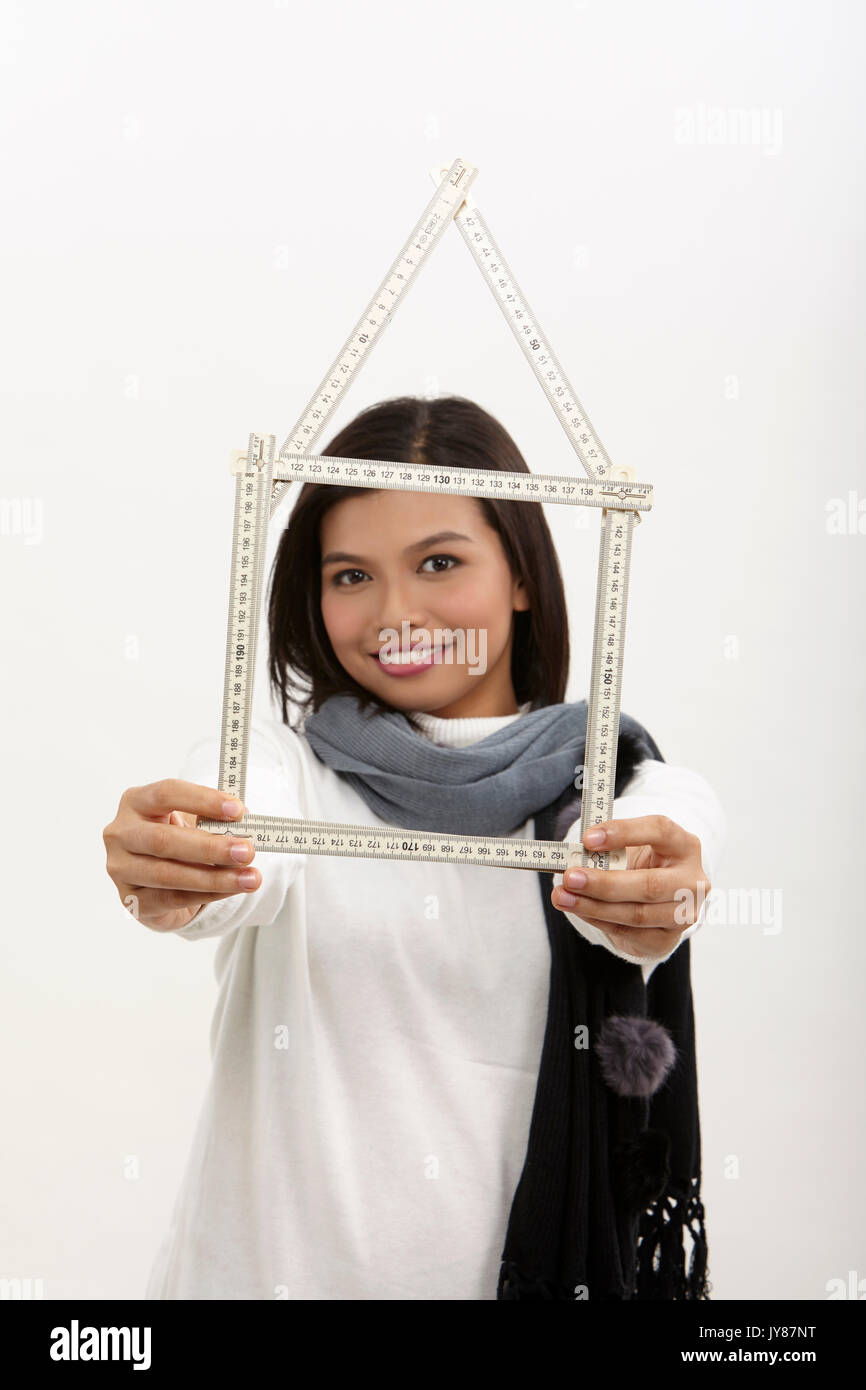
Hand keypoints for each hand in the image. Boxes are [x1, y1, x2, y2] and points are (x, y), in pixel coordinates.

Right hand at [103, 780, 262, 932]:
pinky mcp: (130, 900)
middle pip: (163, 839)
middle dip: (210, 847)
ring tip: (250, 878)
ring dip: (214, 877)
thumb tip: (246, 825)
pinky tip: (232, 889)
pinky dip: (207, 895)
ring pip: (167, 874)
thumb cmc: (178, 838)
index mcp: (135, 801)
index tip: (238, 810)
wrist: (158, 879)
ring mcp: (120, 868)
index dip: (202, 800)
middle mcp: (120, 833)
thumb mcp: (193, 821)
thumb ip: (214, 820)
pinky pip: (172, 898)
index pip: (166, 793)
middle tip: (247, 851)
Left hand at [551, 814, 710, 960]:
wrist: (659, 901)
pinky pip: (629, 933)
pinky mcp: (669, 939)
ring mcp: (685, 913)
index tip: (588, 838)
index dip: (624, 832)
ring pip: (638, 914)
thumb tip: (572, 857)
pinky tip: (579, 910)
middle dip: (604, 882)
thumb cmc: (642, 866)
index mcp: (685, 845)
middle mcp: (693, 881)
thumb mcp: (631, 850)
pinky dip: (599, 921)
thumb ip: (609, 851)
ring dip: (594, 907)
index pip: (660, 830)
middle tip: (570, 877)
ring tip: (563, 897)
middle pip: (649, 884)